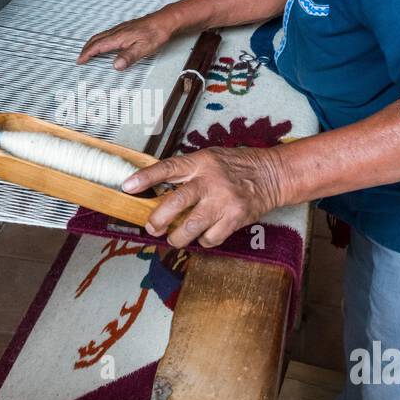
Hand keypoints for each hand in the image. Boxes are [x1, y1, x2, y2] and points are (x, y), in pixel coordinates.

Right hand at [77, 12, 173, 69]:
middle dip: (86, 49)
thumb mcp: (143, 48)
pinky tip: (105, 44)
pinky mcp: (126, 28)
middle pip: (96, 39)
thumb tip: (115, 65)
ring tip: (89, 52)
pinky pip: (108, 34)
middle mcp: (117, 32)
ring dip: (92, 44)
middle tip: (81, 58)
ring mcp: (121, 29)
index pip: (97, 46)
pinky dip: (101, 40)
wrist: (164, 21)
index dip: (87, 54)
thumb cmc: (155, 33)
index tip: (80, 61)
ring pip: (101, 36)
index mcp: (118, 37)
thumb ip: (128, 57)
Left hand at [123, 146, 285, 248]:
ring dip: (177, 237)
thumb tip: (155, 190)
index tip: (128, 187)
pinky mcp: (235, 218)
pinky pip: (210, 238)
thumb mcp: (209, 159)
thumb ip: (186, 172)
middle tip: (152, 227)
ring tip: (174, 238)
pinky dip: (203, 241)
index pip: (167, 168)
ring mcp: (224, 200)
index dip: (145, 178)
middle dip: (159, 218)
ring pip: (191, 226)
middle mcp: (210, 180)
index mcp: (200, 162)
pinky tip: (203, 234)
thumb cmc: (236, 167)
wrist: (271, 175)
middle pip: (177, 202)